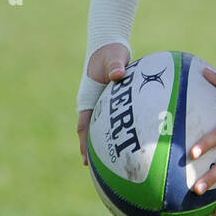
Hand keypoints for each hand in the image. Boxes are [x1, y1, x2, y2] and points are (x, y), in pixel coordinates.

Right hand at [77, 43, 130, 165]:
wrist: (109, 45)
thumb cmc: (111, 52)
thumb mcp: (113, 57)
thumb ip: (116, 66)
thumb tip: (118, 75)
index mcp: (89, 97)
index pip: (85, 125)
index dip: (85, 142)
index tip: (86, 158)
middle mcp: (93, 103)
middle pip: (90, 131)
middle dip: (91, 149)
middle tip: (95, 169)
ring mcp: (101, 103)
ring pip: (100, 127)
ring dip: (103, 143)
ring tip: (109, 162)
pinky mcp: (112, 101)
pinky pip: (113, 119)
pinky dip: (117, 130)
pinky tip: (130, 140)